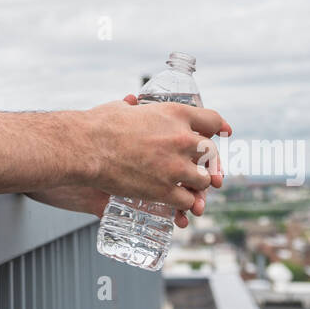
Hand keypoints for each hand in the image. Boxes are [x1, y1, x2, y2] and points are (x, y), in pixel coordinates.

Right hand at [24, 93, 228, 222]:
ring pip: (204, 180)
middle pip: (212, 153)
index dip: (220, 127)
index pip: (212, 119)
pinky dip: (186, 205)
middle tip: (202, 168)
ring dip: (199, 185)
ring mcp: (175, 166)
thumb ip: (133, 107)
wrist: (86, 147)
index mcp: (175, 113)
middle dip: (209, 162)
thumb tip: (130, 103)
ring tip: (190, 188)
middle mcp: (182, 138)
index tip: (224, 132)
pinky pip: (188, 201)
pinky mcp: (164, 189)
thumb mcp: (123, 107)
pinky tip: (181, 205)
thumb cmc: (99, 124)